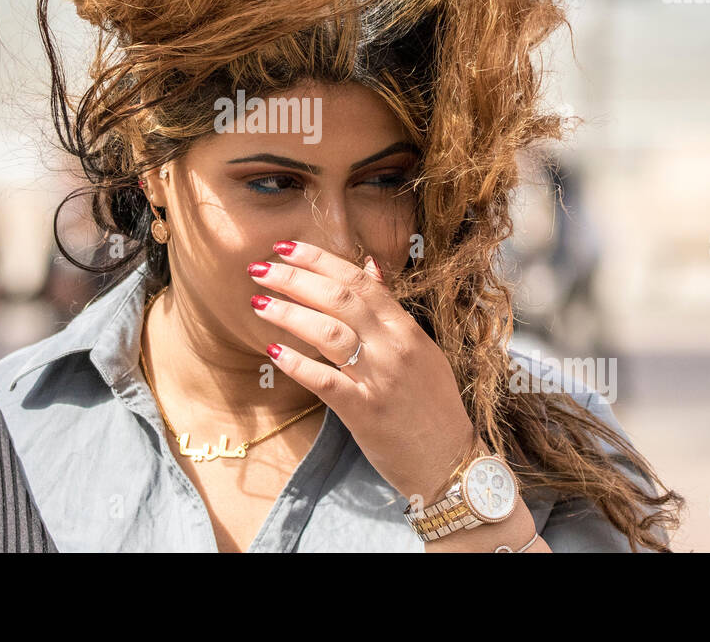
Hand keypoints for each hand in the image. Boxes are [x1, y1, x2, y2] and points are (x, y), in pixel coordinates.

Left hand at [248, 239, 479, 503]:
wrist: (450, 461)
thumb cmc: (432, 405)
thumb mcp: (420, 348)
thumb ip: (391, 309)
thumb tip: (369, 266)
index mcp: (405, 328)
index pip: (359, 281)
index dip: (319, 260)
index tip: (286, 248)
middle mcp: (394, 347)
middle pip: (339, 298)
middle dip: (294, 279)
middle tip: (260, 268)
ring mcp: (380, 379)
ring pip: (329, 332)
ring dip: (289, 314)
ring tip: (258, 303)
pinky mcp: (365, 412)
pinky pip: (325, 381)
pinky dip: (297, 364)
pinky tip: (272, 351)